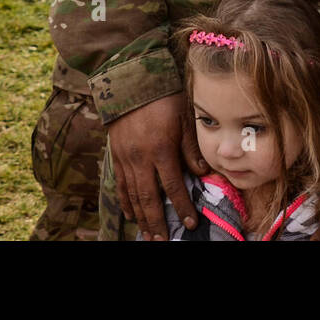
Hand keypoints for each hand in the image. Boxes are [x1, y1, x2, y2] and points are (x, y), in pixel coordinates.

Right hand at [106, 93, 204, 240]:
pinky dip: (125, 202)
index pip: (172, 187)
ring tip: (149, 235)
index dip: (182, 206)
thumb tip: (203, 173)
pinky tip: (131, 214)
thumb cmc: (164, 96)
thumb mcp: (184, 118)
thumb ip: (191, 148)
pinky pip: (120, 185)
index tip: (191, 223)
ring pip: (132, 196)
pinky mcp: (116, 155)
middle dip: (158, 222)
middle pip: (149, 199)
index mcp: (160, 149)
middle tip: (165, 240)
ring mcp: (125, 158)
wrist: (131, 80)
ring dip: (141, 218)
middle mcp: (140, 159)